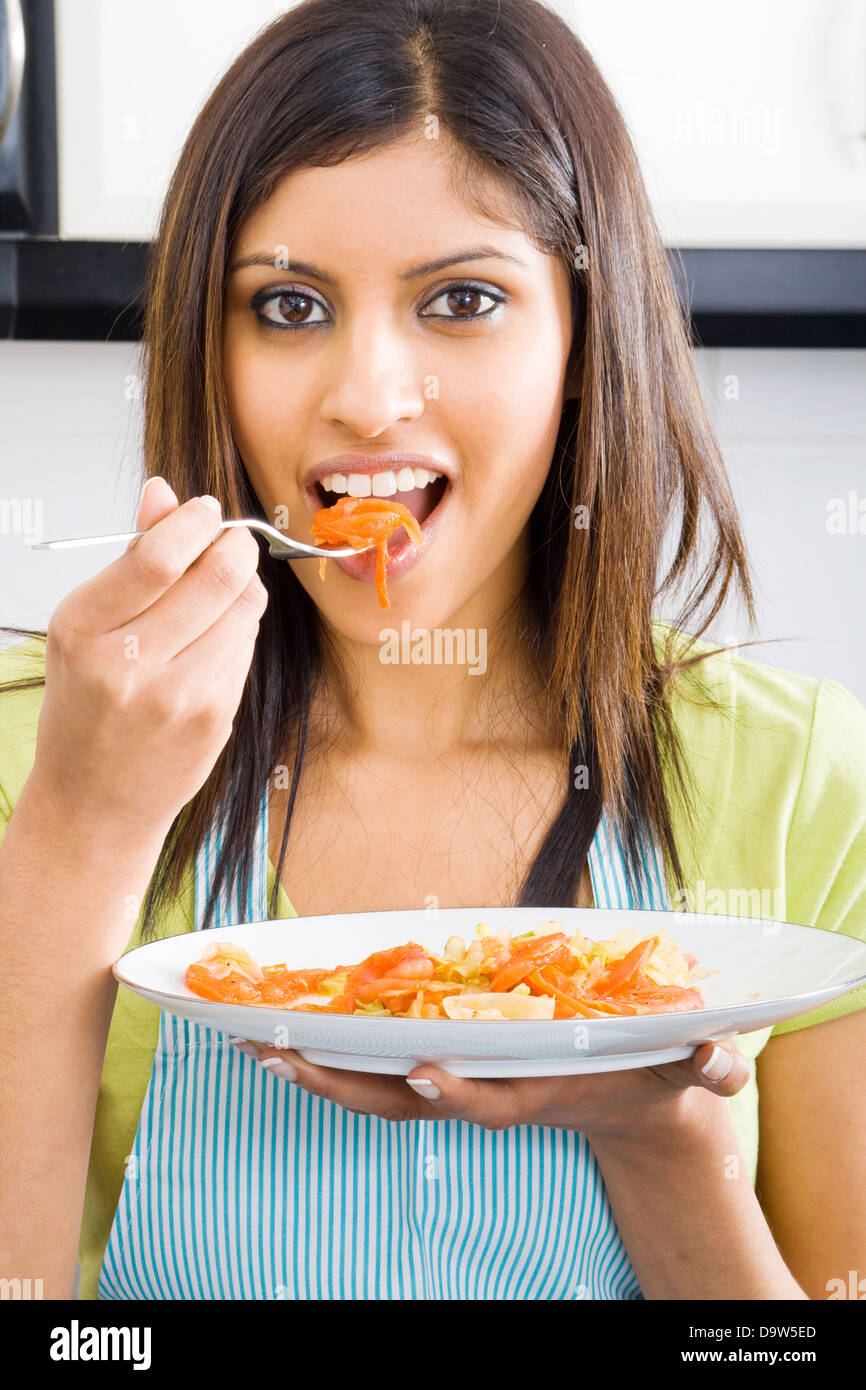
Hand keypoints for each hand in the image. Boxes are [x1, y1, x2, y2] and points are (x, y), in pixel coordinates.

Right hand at [33, 476, 267, 835]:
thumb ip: (132, 558)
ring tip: (219, 595)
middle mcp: (127, 664)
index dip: (196, 522)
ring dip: (243, 588)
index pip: (158, 556)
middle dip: (236, 547)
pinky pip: (247, 647)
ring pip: (244, 609)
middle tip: (231, 542)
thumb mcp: (86, 628)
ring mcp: (176, 696)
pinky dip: (240, 631)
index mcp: (83, 629)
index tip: (206, 512)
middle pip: (216, 577)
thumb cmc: (87, 706)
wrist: (94, 801)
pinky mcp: (214, 717)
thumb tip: (164, 492)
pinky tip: (213, 643)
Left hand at [229, 1034, 749, 1143]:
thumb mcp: (689, 1069)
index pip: (488, 1101)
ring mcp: (458, 1084)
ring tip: (249, 1038)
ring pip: (375, 1086)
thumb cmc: (654, 1077)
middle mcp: (484, 1091)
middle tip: (271, 1051)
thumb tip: (722, 1060)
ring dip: (315, 1065)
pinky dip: (333, 1049)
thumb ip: (708, 1065)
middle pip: (401, 1099)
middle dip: (338, 1080)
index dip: (455, 1090)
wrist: (629, 1104)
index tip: (421, 1069)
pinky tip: (287, 1026)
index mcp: (536, 1091)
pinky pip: (379, 1065)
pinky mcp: (446, 1068)